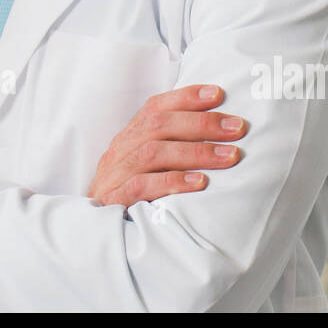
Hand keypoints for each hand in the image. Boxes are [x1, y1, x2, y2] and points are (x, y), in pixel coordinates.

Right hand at [87, 85, 246, 206]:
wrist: (91, 233)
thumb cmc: (129, 193)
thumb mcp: (145, 165)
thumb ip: (170, 146)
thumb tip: (217, 130)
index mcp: (129, 136)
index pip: (155, 107)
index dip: (186, 97)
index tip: (219, 94)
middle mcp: (120, 149)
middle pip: (158, 125)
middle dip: (201, 123)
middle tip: (237, 127)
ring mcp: (114, 174)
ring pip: (152, 152)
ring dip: (195, 152)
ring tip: (229, 156)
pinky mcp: (114, 200)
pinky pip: (140, 186)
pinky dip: (171, 182)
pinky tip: (199, 184)